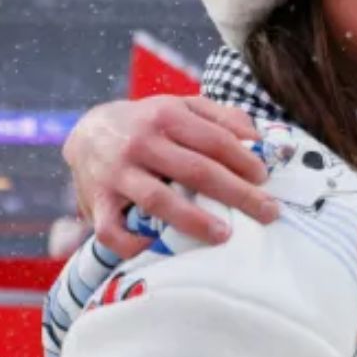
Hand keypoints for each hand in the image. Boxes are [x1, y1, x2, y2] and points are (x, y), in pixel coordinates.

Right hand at [65, 96, 275, 254]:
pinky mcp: (97, 201)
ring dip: (194, 220)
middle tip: (269, 213)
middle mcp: (141, 143)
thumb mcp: (183, 106)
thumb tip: (258, 139)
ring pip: (158, 200)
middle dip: (238, 194)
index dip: (245, 161)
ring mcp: (117, 173)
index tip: (265, 179)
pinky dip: (133, 244)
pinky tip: (159, 250)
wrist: (87, 131)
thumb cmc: (150, 123)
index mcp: (166, 116)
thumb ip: (221, 117)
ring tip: (225, 235)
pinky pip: (112, 230)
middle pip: (196, 171)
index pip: (215, 141)